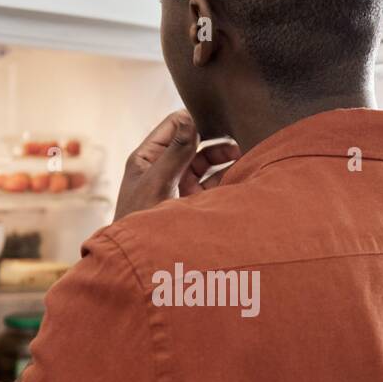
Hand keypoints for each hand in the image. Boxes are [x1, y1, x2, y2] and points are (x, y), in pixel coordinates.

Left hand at [114, 110, 239, 220]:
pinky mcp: (191, 203)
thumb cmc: (141, 221)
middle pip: (194, 143)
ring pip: (205, 163)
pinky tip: (240, 172)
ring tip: (241, 154)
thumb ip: (176, 152)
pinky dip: (226, 177)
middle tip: (236, 137)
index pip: (174, 125)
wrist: (142, 264)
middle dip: (215, 138)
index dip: (195, 119)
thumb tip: (189, 117)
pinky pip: (212, 183)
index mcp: (147, 157)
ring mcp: (178, 185)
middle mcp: (163, 168)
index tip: (218, 118)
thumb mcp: (158, 182)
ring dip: (223, 157)